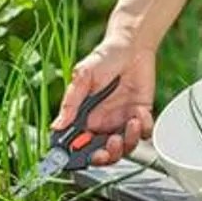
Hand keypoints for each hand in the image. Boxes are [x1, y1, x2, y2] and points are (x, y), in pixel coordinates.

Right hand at [51, 33, 155, 165]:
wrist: (132, 45)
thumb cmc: (105, 57)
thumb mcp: (83, 77)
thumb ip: (71, 102)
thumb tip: (57, 125)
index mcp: (85, 117)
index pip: (80, 145)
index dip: (81, 156)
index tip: (85, 155)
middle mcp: (103, 122)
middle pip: (104, 154)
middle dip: (108, 155)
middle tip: (111, 144)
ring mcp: (122, 120)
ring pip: (125, 148)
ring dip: (128, 141)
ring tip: (131, 122)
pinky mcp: (140, 115)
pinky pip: (144, 133)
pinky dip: (144, 127)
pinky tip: (140, 112)